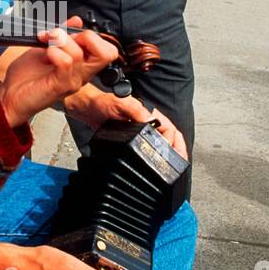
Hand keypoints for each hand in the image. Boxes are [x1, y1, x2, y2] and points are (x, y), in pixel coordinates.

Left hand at [0, 17, 118, 127]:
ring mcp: (72, 81)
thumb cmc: (26, 78)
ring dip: (60, 40)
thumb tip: (77, 21)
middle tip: (63, 36)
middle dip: (86, 36)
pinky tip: (46, 53)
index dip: (92, 36)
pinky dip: (55, 52)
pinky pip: (66, 63)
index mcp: (81, 66)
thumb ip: (63, 35)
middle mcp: (81, 74)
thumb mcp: (46, 48)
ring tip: (46, 40)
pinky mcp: (60, 87)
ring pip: (79, 53)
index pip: (107, 50)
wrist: (10, 97)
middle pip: (107, 53)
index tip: (69, 32)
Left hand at [64, 90, 187, 159]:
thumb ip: (137, 111)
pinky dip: (156, 156)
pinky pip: (149, 148)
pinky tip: (158, 164)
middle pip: (170, 138)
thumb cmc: (103, 103)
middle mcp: (148, 123)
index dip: (172, 140)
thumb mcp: (122, 103)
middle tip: (180, 162)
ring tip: (174, 166)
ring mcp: (141, 132)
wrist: (88, 110)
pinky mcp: (132, 140)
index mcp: (149, 114)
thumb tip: (151, 122)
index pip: (169, 128)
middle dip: (178, 150)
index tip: (170, 150)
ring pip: (163, 144)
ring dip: (170, 154)